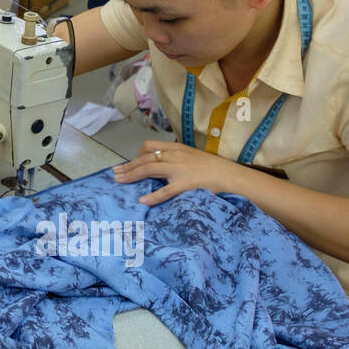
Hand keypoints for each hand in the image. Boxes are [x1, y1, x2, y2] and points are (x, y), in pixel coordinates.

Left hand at [112, 139, 245, 205]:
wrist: (233, 176)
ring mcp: (179, 170)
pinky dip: (152, 196)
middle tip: (115, 173)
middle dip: (127, 166)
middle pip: (144, 158)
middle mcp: (175, 156)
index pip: (150, 146)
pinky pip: (164, 191)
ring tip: (119, 181)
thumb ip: (177, 159)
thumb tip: (162, 166)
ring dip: (131, 175)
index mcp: (177, 148)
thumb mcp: (193, 157)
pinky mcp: (185, 185)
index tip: (129, 163)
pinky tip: (142, 201)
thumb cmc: (215, 169)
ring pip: (149, 169)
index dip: (136, 155)